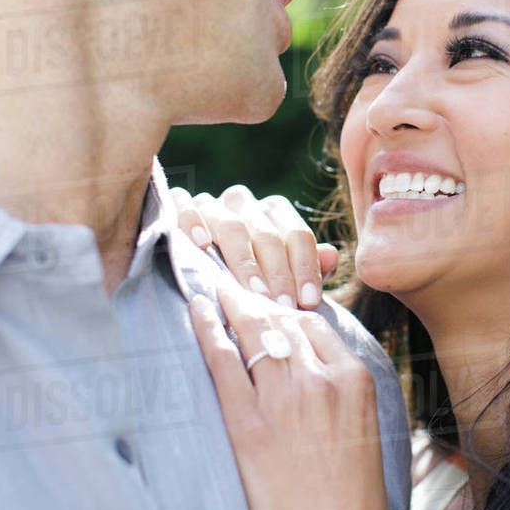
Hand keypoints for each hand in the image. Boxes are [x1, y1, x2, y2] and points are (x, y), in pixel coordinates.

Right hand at [171, 185, 338, 309]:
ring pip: (232, 225)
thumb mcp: (283, 278)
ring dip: (245, 261)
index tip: (309, 301)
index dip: (306, 268)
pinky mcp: (178, 207)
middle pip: (267, 233)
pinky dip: (193, 221)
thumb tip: (331, 257)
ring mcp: (211, 203)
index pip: (297, 235)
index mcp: (273, 213)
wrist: (198, 276)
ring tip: (254, 293)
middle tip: (283, 307)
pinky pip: (185, 205)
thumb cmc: (249, 280)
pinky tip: (202, 244)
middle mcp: (244, 203)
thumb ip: (310, 267)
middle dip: (278, 273)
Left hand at [189, 288, 388, 509]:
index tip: (268, 298)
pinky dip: (207, 329)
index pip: (314, 323)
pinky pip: (223, 360)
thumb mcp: (361, 429)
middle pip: (282, 319)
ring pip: (253, 331)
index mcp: (354, 380)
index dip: (285, 306)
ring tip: (216, 286)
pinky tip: (198, 309)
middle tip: (234, 280)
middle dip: (255, 296)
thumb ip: (339, 389)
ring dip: (231, 303)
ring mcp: (283, 400)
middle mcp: (321, 380)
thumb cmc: (350, 498)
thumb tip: (310, 362)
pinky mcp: (247, 425)